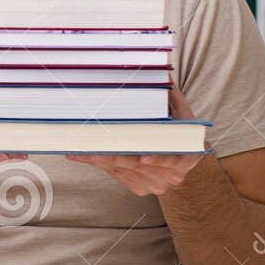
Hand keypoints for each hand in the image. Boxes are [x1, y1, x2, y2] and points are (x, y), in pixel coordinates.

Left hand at [66, 87, 204, 195]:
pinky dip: (100, 164)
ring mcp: (155, 185)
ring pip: (123, 172)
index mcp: (187, 157)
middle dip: (114, 157)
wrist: (183, 163)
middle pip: (139, 167)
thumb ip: (174, 99)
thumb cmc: (180, 134)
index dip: (158, 159)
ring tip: (78, 151)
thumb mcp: (183, 117)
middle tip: (91, 149)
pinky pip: (116, 176)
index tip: (144, 157)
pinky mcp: (140, 189)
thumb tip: (164, 75)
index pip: (171, 160)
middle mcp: (172, 176)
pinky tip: (83, 155)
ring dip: (100, 161)